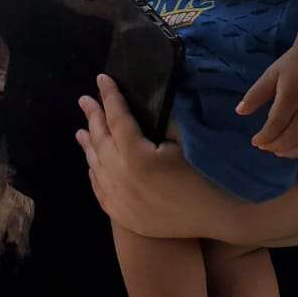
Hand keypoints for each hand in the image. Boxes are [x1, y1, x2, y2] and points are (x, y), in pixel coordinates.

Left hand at [76, 74, 231, 238]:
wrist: (217, 217)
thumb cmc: (206, 174)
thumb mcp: (183, 141)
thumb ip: (159, 122)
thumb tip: (146, 103)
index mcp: (137, 157)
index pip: (117, 119)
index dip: (110, 97)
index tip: (102, 79)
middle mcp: (121, 178)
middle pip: (101, 141)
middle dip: (93, 118)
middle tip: (84, 100)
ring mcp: (120, 200)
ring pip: (96, 167)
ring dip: (89, 146)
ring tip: (80, 131)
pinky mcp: (123, 216)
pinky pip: (101, 191)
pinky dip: (95, 174)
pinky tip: (92, 165)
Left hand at [237, 45, 297, 158]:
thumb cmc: (294, 64)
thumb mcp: (271, 75)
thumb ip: (255, 94)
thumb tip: (239, 112)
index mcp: (292, 95)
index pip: (276, 124)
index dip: (264, 137)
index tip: (255, 142)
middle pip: (292, 137)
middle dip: (275, 146)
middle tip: (266, 147)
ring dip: (294, 152)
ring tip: (281, 151)